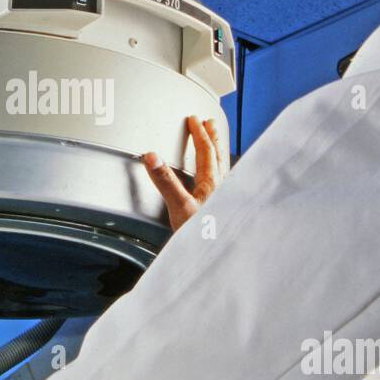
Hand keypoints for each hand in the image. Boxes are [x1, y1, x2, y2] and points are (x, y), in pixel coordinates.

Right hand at [142, 115, 226, 232]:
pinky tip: (221, 183)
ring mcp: (226, 200)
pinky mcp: (226, 212)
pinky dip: (221, 175)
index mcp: (211, 185)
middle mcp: (223, 190)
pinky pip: (226, 184)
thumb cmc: (205, 238)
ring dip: (219, 154)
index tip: (194, 120)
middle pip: (219, 157)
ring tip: (217, 146)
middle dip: (212, 138)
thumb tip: (153, 157)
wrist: (222, 259)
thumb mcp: (179, 208)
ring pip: (225, 170)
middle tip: (209, 124)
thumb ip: (165, 181)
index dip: (198, 134)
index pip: (206, 152)